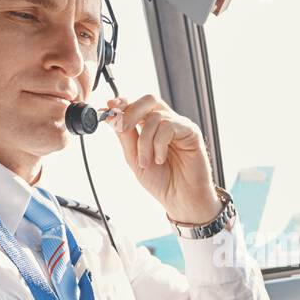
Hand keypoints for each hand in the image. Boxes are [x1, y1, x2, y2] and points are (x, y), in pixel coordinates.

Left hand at [106, 94, 222, 224]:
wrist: (180, 199)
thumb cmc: (161, 181)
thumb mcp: (134, 158)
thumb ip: (124, 135)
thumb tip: (111, 114)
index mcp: (151, 127)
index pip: (136, 105)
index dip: (122, 104)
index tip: (108, 109)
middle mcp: (166, 123)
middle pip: (148, 100)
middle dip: (131, 112)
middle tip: (122, 128)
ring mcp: (179, 126)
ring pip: (155, 116)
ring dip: (145, 141)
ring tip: (146, 162)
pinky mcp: (191, 131)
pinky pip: (169, 126)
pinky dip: (159, 144)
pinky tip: (161, 159)